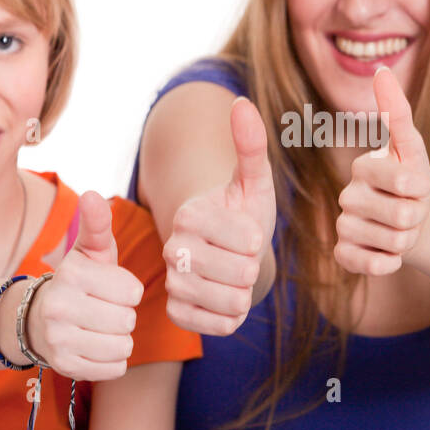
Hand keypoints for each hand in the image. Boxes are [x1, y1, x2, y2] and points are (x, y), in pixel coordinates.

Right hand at [24, 190, 142, 380]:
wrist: (37, 318)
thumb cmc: (80, 280)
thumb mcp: (89, 250)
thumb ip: (97, 223)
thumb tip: (92, 194)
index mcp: (71, 274)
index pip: (132, 292)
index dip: (128, 291)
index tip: (110, 289)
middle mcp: (59, 307)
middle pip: (128, 321)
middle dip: (124, 316)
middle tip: (103, 309)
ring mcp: (58, 339)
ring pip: (123, 347)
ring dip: (119, 339)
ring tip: (99, 328)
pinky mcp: (64, 366)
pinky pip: (114, 369)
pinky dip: (112, 360)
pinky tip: (94, 346)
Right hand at [163, 97, 276, 335]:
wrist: (229, 253)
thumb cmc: (244, 213)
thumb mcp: (254, 182)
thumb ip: (250, 146)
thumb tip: (243, 104)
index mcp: (190, 213)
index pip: (246, 239)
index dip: (257, 240)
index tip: (248, 233)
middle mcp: (173, 248)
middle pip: (240, 273)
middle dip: (254, 268)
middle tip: (242, 259)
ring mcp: (172, 283)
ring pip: (232, 302)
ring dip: (245, 292)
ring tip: (236, 277)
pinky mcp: (176, 313)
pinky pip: (220, 326)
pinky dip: (232, 317)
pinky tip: (226, 299)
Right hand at [334, 66, 429, 274]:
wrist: (411, 221)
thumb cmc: (412, 180)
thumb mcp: (413, 148)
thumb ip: (398, 112)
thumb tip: (381, 70)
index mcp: (363, 167)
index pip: (404, 181)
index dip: (421, 188)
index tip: (417, 186)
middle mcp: (347, 196)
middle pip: (401, 215)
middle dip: (418, 217)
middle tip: (412, 212)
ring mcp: (344, 225)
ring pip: (389, 241)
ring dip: (407, 240)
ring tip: (402, 230)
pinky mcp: (343, 254)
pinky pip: (368, 264)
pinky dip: (387, 263)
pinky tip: (391, 254)